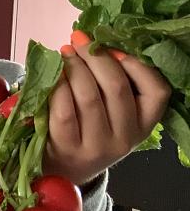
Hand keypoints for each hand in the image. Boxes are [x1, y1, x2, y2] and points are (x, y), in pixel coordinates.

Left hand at [45, 30, 170, 185]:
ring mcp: (96, 146)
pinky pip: (63, 111)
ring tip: (65, 53)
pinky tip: (53, 76)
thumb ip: (112, 86)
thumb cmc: (86, 131)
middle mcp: (124, 138)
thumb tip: (96, 41)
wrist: (61, 170)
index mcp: (143, 125)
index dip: (136, 64)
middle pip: (116, 87)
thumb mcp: (111, 114)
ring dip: (75, 68)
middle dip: (96, 56)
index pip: (157, 92)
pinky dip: (57, 87)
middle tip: (79, 40)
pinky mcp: (67, 148)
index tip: (113, 46)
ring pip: (89, 96)